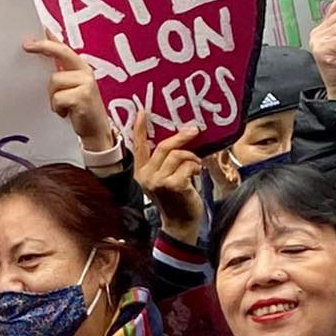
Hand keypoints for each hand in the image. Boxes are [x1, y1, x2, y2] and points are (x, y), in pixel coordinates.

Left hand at [24, 36, 114, 153]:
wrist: (95, 131)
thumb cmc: (79, 109)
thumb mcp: (70, 88)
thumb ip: (60, 71)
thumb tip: (46, 51)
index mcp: (81, 67)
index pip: (63, 48)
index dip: (48, 41)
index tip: (31, 39)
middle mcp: (85, 71)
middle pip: (61, 54)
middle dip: (44, 47)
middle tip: (26, 47)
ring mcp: (86, 83)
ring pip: (54, 81)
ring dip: (53, 97)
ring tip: (62, 107)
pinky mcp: (83, 96)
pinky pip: (58, 98)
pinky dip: (57, 108)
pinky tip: (65, 113)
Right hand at [132, 113, 204, 247]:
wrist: (180, 224)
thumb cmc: (176, 200)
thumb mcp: (165, 179)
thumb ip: (165, 162)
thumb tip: (180, 138)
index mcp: (141, 173)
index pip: (139, 147)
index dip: (140, 129)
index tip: (142, 111)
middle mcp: (146, 176)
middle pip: (163, 146)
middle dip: (181, 137)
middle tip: (194, 130)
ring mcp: (158, 181)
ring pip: (178, 155)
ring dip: (192, 158)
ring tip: (196, 166)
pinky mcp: (172, 185)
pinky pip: (187, 165)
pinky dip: (196, 167)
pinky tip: (196, 175)